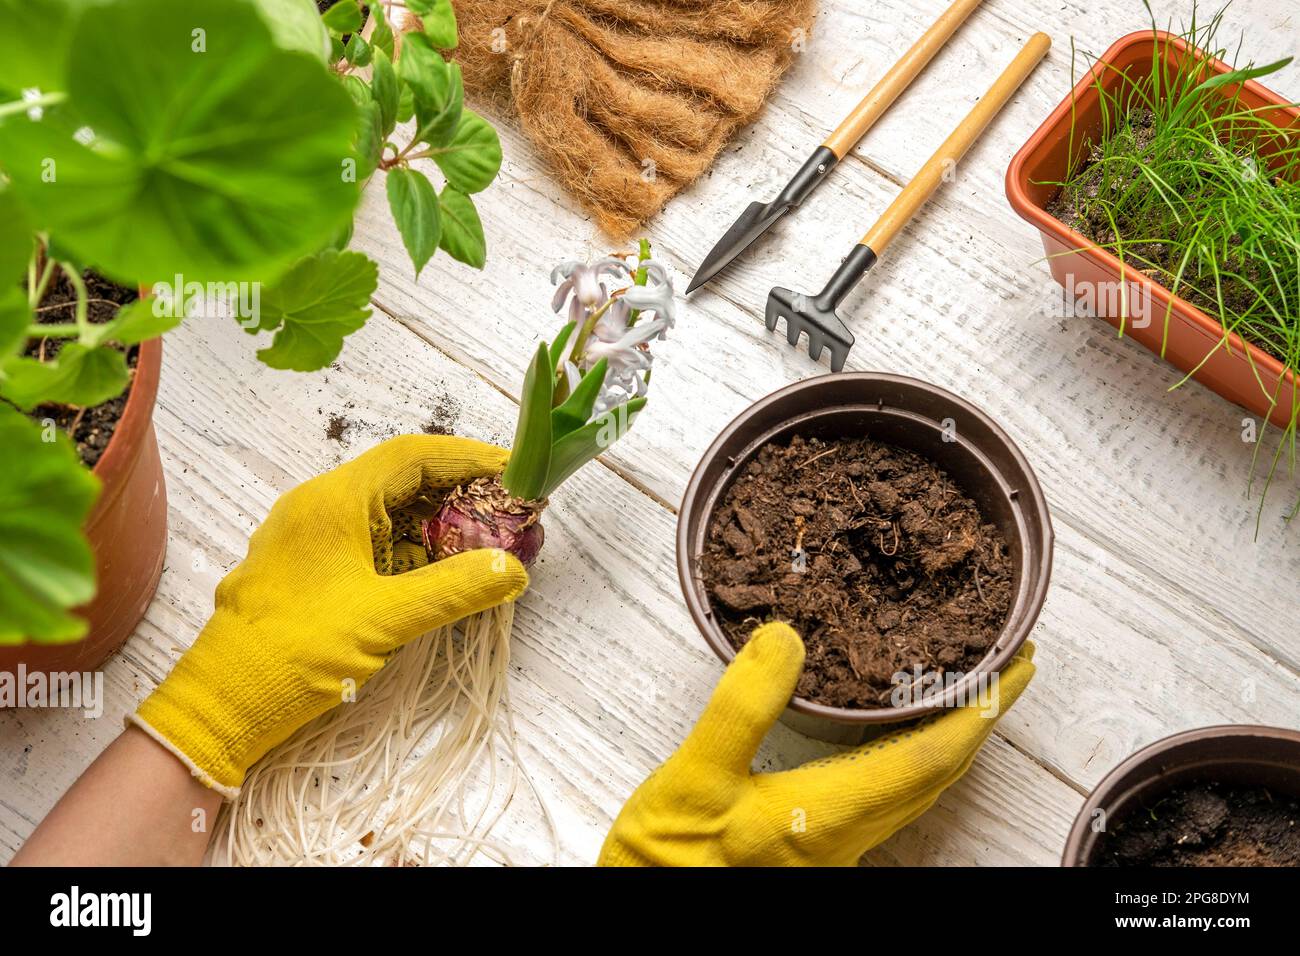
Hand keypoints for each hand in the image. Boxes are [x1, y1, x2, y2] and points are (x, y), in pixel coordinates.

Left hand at [129, 435, 528, 796]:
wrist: (221, 704)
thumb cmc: (295, 652)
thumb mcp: (385, 620)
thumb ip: (454, 589)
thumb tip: (512, 569)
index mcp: (332, 501)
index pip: (412, 456)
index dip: (468, 458)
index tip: (513, 471)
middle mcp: (317, 506)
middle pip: (400, 479)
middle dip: (456, 492)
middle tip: (506, 510)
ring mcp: (308, 537)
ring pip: (384, 511)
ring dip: (433, 523)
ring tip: (482, 541)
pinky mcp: (306, 568)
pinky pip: (367, 540)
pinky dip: (408, 548)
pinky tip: (437, 572)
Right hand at [599, 623, 1034, 865]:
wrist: (647, 907)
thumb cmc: (667, 859)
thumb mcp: (693, 775)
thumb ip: (742, 708)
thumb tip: (787, 638)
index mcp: (828, 814)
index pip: (928, 758)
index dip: (977, 710)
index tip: (1012, 668)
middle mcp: (846, 836)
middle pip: (936, 777)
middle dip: (980, 721)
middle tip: (1006, 669)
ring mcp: (835, 847)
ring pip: (916, 791)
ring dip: (951, 742)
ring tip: (966, 694)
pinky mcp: (816, 847)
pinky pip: (889, 798)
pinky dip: (913, 759)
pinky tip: (896, 737)